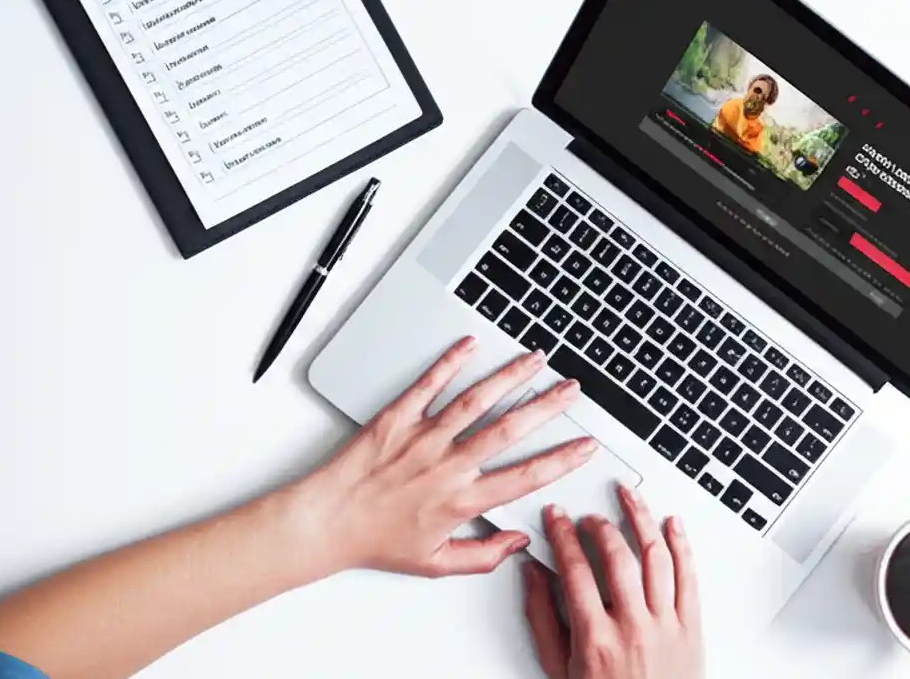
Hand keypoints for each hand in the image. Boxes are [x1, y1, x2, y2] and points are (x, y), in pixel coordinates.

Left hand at [287, 337, 595, 577]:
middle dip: (547, 407)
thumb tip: (517, 543)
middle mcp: (447, 466)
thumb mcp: (435, 564)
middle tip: (571, 390)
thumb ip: (482, 556)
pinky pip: (428, 386)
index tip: (585, 447)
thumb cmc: (375, 542)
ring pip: (476, 401)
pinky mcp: (397, 420)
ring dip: (509, 377)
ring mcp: (423, 439)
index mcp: (461, 501)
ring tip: (535, 360)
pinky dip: (450, 363)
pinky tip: (471, 345)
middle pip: (509, 430)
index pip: (525, 476)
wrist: (325, 522)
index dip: (561, 461)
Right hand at [523, 488, 703, 678]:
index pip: (575, 569)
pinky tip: (672, 526)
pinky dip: (682, 545)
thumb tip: (534, 576)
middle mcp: (633, 628)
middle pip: (617, 557)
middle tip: (589, 516)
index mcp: (595, 638)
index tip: (557, 518)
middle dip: (599, 526)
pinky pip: (689, 577)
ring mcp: (666, 627)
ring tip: (630, 499)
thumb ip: (542, 619)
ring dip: (642, 520)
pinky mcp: (691, 629)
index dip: (562, 536)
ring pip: (656, 558)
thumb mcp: (559, 669)